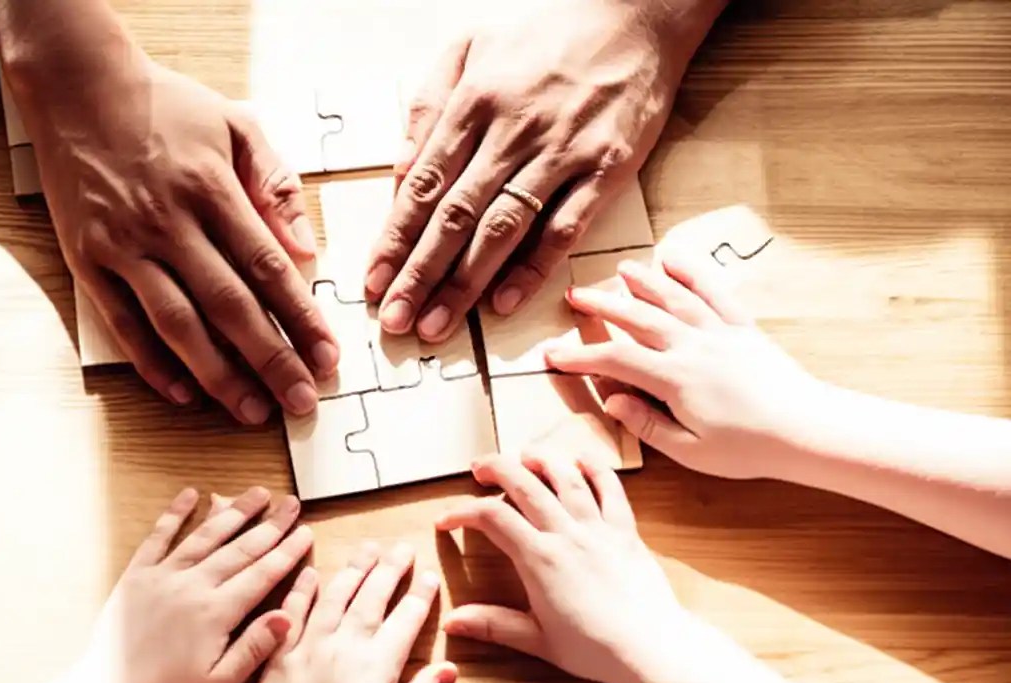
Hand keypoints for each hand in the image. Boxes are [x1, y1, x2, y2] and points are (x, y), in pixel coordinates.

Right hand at [5, 24, 337, 423]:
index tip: (327, 357)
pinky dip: (153, 362)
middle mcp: (168, 223)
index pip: (268, 269)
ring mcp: (123, 246)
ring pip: (177, 324)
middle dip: (271, 361)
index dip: (301, 319)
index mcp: (211, 190)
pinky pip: (123, 323)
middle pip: (230, 306)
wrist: (76, 85)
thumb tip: (308, 251)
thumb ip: (276, 185)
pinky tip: (184, 392)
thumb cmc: (163, 104)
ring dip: (218, 374)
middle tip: (301, 402)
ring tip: (251, 411)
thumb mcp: (236, 123)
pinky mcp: (87, 260)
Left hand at [67, 487, 312, 682]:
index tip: (305, 533)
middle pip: (240, 549)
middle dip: (270, 525)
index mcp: (215, 613)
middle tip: (291, 504)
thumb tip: (287, 617)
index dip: (286, 552)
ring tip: (257, 493)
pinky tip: (190, 495)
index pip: (261, 575)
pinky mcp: (136, 575)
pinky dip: (174, 514)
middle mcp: (191, 586)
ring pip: (205, 535)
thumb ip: (254, 647)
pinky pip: (158, 537)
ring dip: (234, 512)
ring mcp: (162, 577)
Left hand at [255, 542, 456, 682]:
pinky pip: (290, 615)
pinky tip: (310, 572)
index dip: (420, 596)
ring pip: (334, 597)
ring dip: (353, 569)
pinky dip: (301, 591)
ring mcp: (307, 651)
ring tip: (367, 549)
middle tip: (402, 547)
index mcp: (377, 668)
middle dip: (390, 569)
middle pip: (372, 598)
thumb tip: (448, 670)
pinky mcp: (277, 661)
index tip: (429, 575)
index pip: (406, 620)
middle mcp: (344, 650)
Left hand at [366, 0, 725, 342]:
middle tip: (396, 319)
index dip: (395, 239)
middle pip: (455, 215)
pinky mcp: (606, 169)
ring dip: (465, 283)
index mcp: (475, 101)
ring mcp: (562, 152)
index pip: (424, 184)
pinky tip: (504, 302)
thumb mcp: (472, 47)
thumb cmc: (547, 38)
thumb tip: (401, 169)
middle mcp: (514, 130)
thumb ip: (430, 104)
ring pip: (502, 229)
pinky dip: (533, 269)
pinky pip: (564, 229)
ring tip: (437, 324)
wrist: (636, 16)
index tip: (374, 281)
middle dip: (419, 273)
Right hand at [437, 451, 688, 682]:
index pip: (491, 517)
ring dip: (542, 458)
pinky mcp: (625, 530)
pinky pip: (611, 488)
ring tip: (525, 452)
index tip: (446, 520)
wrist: (653, 648)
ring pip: (565, 476)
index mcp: (539, 559)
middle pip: (524, 483)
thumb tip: (451, 621)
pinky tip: (581, 459)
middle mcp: (566, 534)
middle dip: (496, 467)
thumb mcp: (538, 641)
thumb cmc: (598, 649)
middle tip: (479, 467)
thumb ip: (494, 625)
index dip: (462, 511)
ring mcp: (598, 527)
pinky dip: (596, 468)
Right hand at [544, 255, 822, 478]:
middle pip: (638, 318)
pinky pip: (713, 293)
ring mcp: (718, 332)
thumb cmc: (750, 448)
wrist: (807, 429)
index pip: (615, 361)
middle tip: (575, 297)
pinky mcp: (742, 328)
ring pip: (672, 298)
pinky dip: (692, 273)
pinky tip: (674, 260)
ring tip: (619, 270)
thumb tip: (612, 401)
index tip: (553, 354)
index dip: (580, 356)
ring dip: (643, 281)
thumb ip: (647, 424)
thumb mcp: (691, 451)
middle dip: (602, 306)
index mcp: (675, 379)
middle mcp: (692, 347)